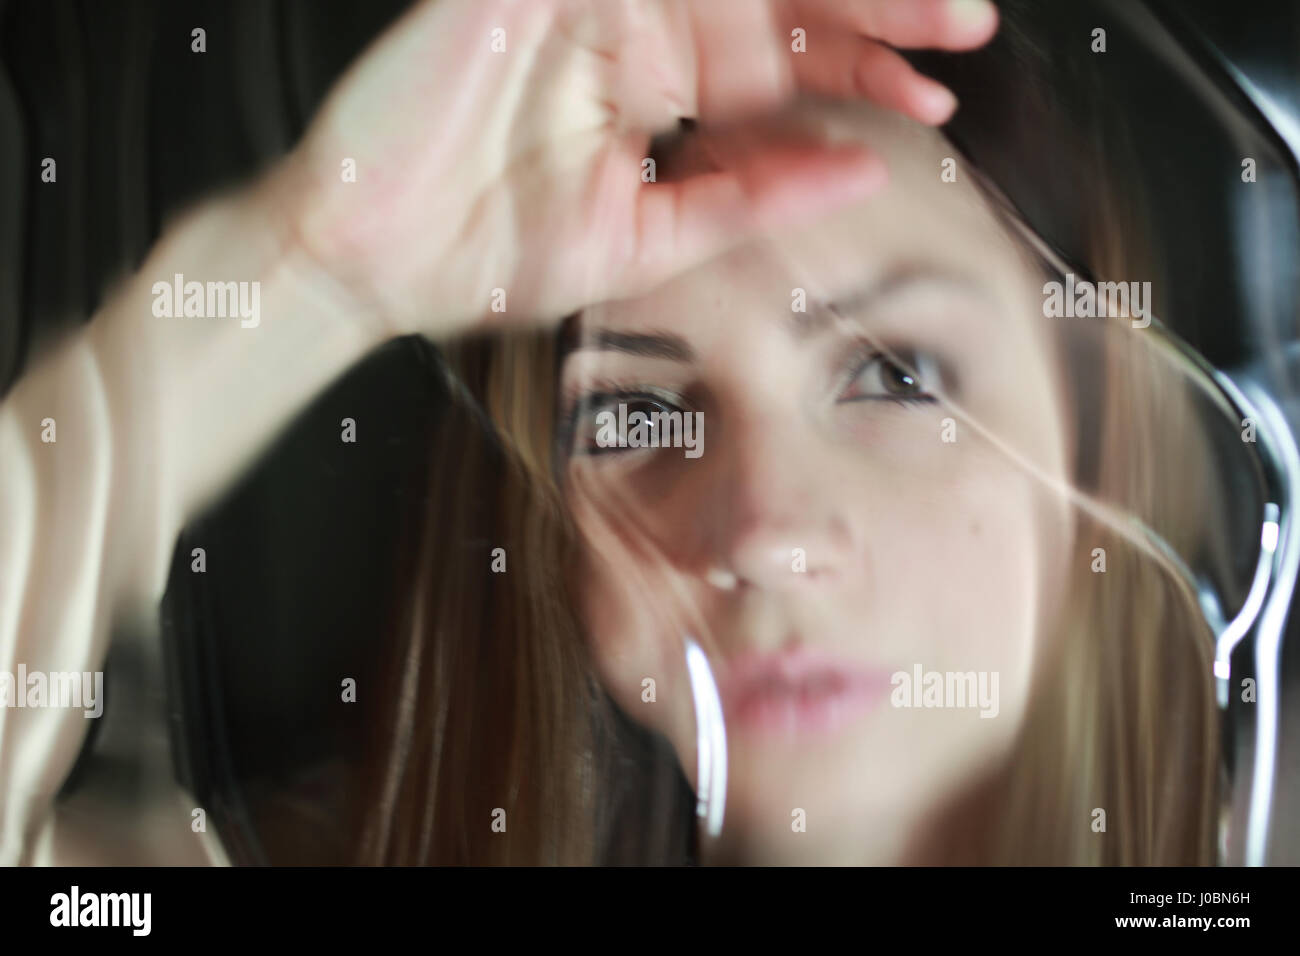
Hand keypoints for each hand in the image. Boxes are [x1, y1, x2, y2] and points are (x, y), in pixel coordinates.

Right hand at [286, 0, 998, 336]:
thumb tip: (857, 175)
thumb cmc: (483, 258)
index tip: (934, 101)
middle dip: (870, 8)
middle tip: (958, 24)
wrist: (369, 263)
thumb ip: (746, 200)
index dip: (858, 74)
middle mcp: (630, 31)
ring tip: (911, 6)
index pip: (778, 64)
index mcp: (655, 89)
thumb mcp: (644, 243)